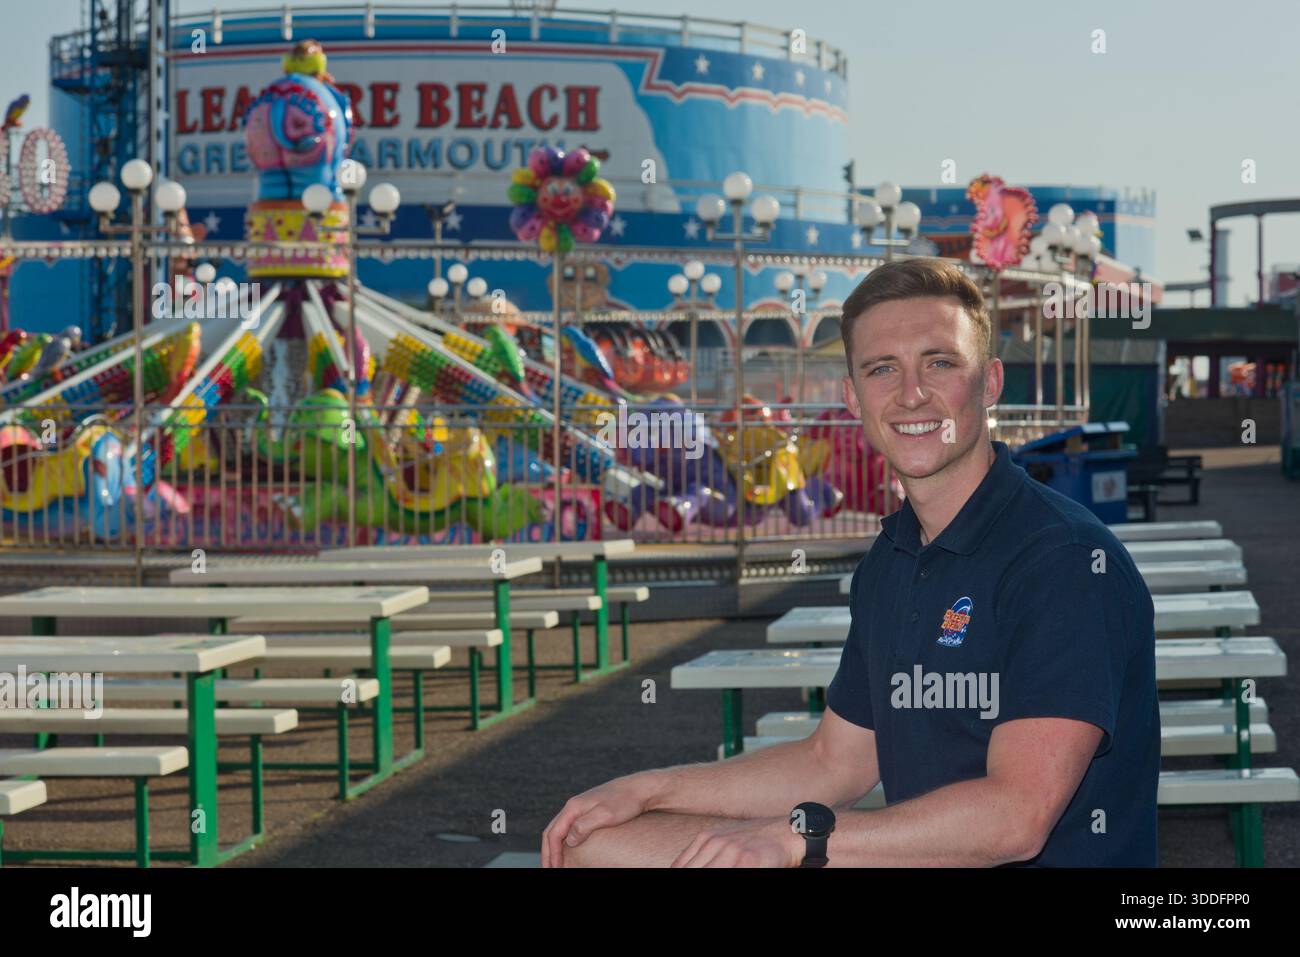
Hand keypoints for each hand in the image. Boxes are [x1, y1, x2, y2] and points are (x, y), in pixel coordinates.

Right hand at [541, 776, 652, 867]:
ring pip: (559, 829)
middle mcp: (573, 806)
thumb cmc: (625, 801)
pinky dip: (563, 840)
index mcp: (573, 807)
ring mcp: (580, 808)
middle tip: (548, 869)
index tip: (555, 869)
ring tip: (555, 862)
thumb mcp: (605, 815)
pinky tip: (568, 849)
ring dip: (554, 846)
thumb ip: (584, 826)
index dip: (552, 853)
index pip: (554, 833)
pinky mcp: (588, 811)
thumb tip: (568, 841)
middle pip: (552, 831)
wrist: (640, 788)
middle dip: (548, 851)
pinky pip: (569, 827)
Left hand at [671, 816, 803, 867]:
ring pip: (707, 872)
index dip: (675, 875)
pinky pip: (730, 875)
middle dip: (685, 878)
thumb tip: (682, 866)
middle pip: (690, 870)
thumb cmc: (756, 843)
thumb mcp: (724, 843)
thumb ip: (704, 856)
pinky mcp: (748, 861)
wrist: (787, 833)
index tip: (662, 878)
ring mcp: (731, 852)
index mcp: (706, 839)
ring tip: (726, 873)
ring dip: (710, 876)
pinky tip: (734, 874)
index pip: (680, 866)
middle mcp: (715, 843)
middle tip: (664, 890)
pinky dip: (728, 878)